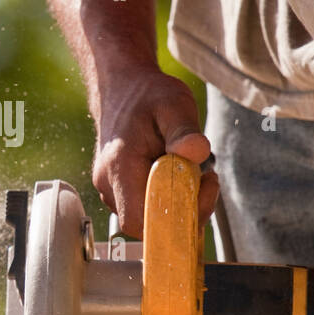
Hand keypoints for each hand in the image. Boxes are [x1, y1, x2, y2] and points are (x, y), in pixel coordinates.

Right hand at [92, 63, 218, 237]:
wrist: (122, 89)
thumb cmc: (147, 96)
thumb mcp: (174, 104)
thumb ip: (184, 130)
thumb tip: (196, 152)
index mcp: (119, 167)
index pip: (138, 220)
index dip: (173, 218)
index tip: (199, 190)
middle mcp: (109, 184)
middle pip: (146, 224)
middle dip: (183, 211)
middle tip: (205, 179)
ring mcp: (111, 190)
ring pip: (147, 219)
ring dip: (177, 204)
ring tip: (193, 172)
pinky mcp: (118, 191)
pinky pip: (145, 209)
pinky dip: (167, 199)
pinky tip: (178, 176)